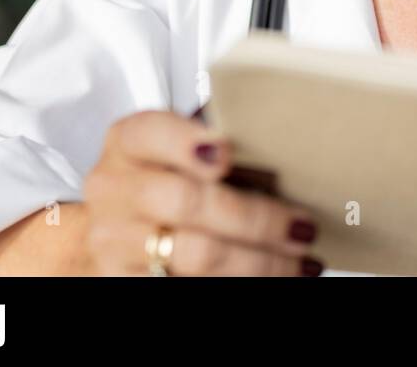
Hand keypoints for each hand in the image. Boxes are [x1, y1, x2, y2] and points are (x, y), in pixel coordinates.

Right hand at [82, 110, 322, 275]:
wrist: (118, 227)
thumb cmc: (168, 177)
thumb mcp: (181, 149)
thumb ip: (220, 145)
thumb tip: (288, 147)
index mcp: (129, 143)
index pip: (152, 133)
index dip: (186, 142)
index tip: (226, 153)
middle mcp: (114, 190)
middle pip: (187, 202)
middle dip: (256, 218)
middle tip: (303, 227)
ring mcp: (113, 241)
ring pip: (196, 255)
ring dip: (260, 262)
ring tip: (302, 260)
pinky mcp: (123, 280)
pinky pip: (188, 283)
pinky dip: (240, 281)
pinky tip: (276, 275)